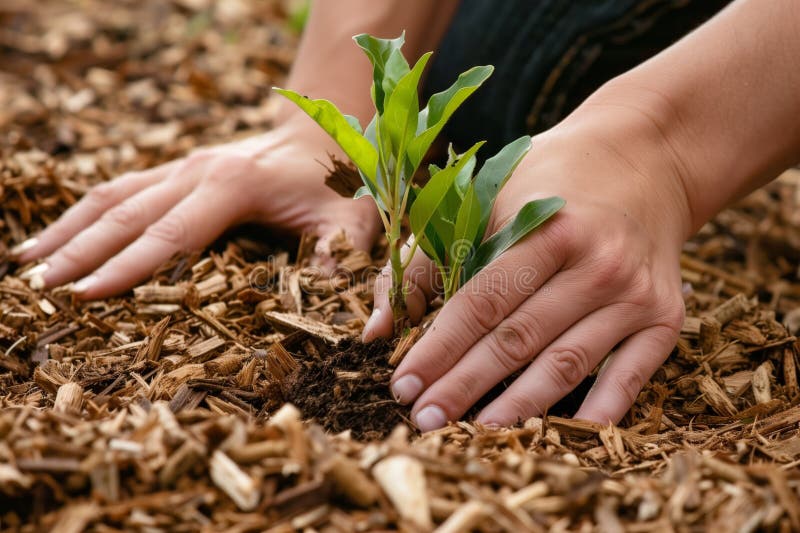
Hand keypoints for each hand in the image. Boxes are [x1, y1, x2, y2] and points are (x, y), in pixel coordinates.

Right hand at [12, 118, 380, 297]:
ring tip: (27, 263)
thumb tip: (348, 315)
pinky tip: (59, 233)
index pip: (171, 234)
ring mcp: (183, 165)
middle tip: (40, 288)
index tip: (86, 294)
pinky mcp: (178, 168)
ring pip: (112, 196)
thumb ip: (346, 260)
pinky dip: (84, 212)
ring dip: (69, 228)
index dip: (128, 266)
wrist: (324, 126)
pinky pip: (121, 188)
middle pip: (127, 214)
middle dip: (80, 251)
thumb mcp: (355, 219)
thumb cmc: (339, 178)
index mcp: (233, 186)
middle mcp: (197, 170)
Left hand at [365, 107, 690, 428]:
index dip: (439, 349)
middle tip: (426, 420)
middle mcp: (596, 263)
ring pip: (568, 364)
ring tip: (478, 433)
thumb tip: (375, 332)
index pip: (481, 303)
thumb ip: (427, 262)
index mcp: (547, 228)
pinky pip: (632, 373)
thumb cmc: (550, 180)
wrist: (645, 159)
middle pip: (518, 339)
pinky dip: (602, 407)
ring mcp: (635, 293)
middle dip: (466, 385)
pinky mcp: (664, 316)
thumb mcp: (488, 198)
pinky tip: (565, 434)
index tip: (403, 385)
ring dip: (521, 405)